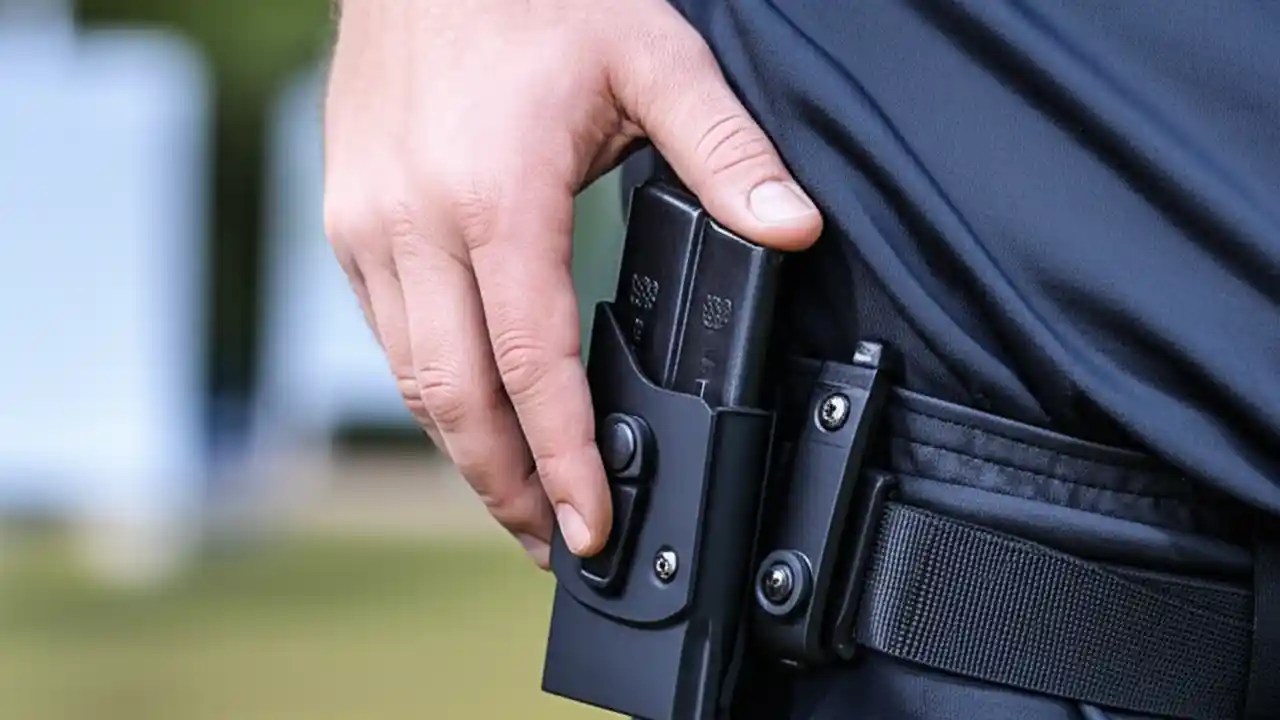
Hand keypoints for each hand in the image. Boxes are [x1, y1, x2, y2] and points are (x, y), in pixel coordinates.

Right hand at [323, 0, 821, 567]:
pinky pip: (386, 334)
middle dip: (505, 484)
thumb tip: (790, 227)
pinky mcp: (346, 223)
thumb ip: (725, 150)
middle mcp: (413, 224)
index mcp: (494, 195)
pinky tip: (474, 410)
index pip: (529, 362)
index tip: (588, 522)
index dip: (560, 457)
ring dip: (465, 450)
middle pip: (452, 397)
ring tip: (520, 495)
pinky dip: (433, 389)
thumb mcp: (651, 57)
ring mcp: (365, 227)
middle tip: (555, 538)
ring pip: (409, 377)